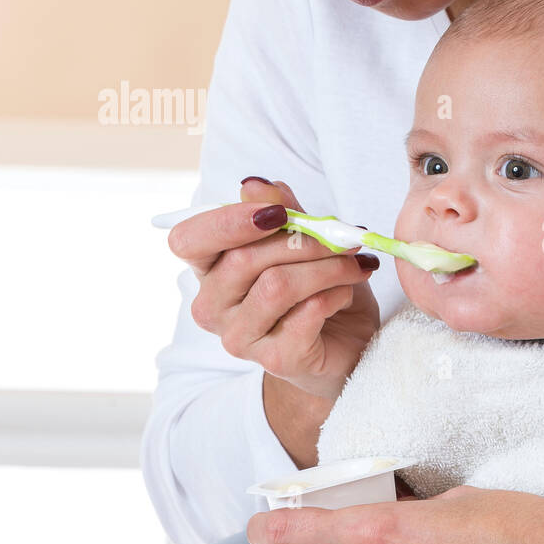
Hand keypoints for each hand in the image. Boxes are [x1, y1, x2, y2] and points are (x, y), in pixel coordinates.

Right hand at [167, 177, 381, 400]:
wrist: (349, 347)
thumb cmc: (319, 291)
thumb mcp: (305, 243)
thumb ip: (281, 213)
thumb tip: (254, 184)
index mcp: (210, 271)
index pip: (189, 240)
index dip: (227, 221)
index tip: (278, 213)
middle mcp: (213, 307)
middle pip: (243, 259)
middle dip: (303, 241)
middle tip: (345, 238)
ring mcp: (240, 338)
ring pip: (277, 285)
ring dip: (327, 267)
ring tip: (354, 265)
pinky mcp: (278, 359)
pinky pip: (307, 312)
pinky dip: (336, 294)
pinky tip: (346, 294)